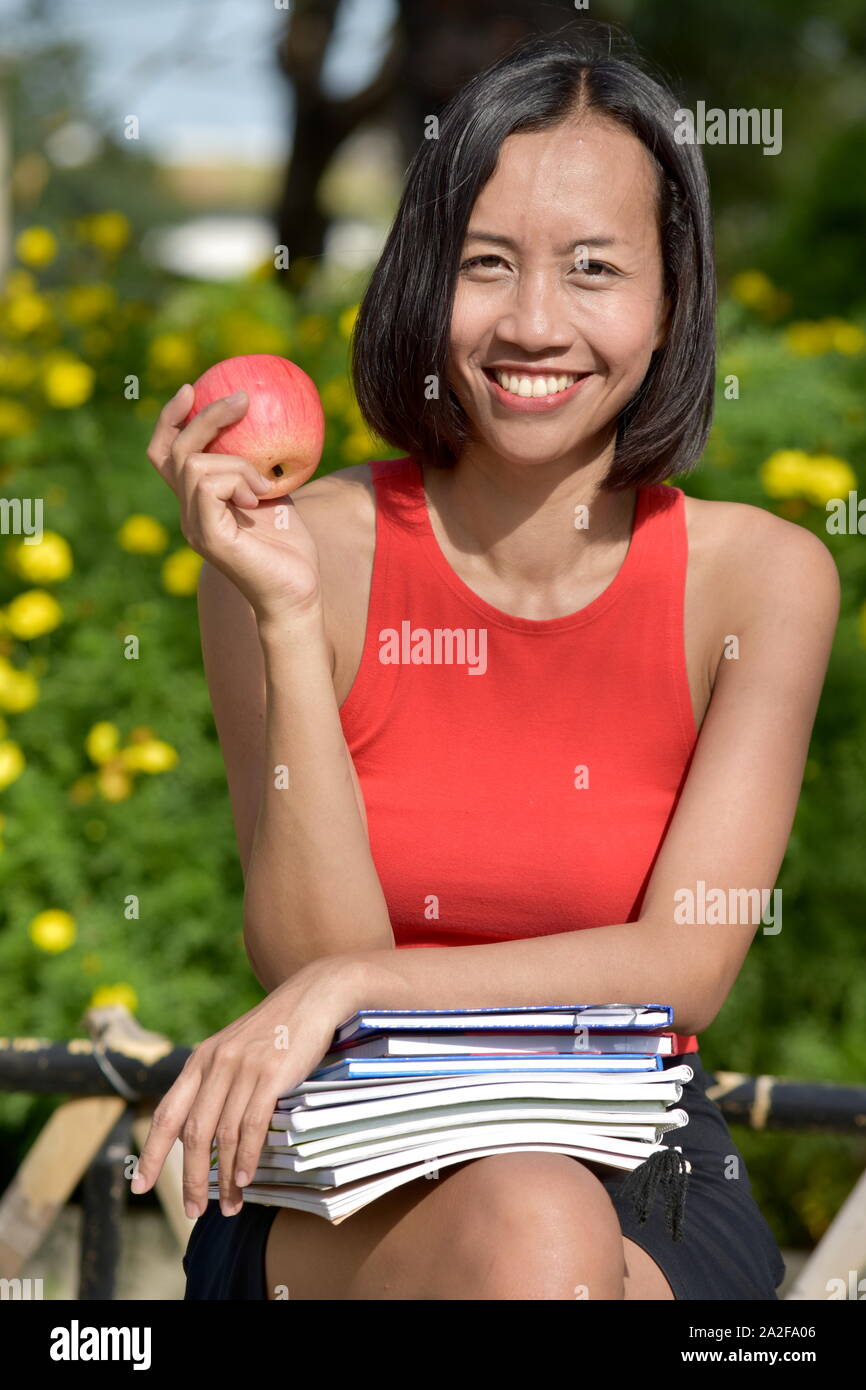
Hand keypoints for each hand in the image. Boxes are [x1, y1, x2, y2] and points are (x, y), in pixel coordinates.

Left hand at [131, 955, 365, 1218]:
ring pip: (223, 1134)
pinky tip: (245, 1178)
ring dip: (223, 1177)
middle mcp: (215, 1063)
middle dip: (191, 1178)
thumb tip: (196, 1133)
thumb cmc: (275, 1029)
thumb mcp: (233, 1049)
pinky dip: (246, 1156)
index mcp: (200, 1060)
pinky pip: (252, 1123)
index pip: (167, 1113)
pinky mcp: (271, 1073)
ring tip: (230, 1205)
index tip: (139, 1186)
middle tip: (193, 1211)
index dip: (151, 1152)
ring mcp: (243, 1068)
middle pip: (194, 1133)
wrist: (311, 995)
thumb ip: (213, 1083)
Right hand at [146, 384, 322, 623]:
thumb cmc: (291, 548)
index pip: (166, 454)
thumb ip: (259, 465)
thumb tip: (268, 423)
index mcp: (198, 502)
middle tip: (241, 400)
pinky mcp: (207, 536)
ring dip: (237, 463)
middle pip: (175, 450)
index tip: (191, 388)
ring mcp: (193, 525)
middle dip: (205, 417)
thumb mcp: (274, 493)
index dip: (170, 419)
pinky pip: (209, 485)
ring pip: (195, 464)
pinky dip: (238, 481)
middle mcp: (188, 512)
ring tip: (265, 487)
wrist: (298, 592)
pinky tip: (260, 499)